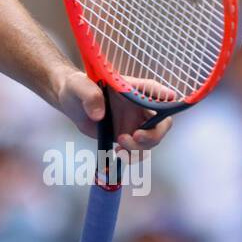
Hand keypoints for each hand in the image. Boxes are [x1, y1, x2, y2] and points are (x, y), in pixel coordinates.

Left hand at [51, 66, 172, 151]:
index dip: (165, 97)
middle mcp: (139, 106)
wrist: (70, 102)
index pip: (154, 90)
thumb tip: (99, 114)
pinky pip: (137, 149)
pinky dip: (132, 154)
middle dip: (154, 133)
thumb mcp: (79, 87)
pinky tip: (118, 152)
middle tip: (136, 136)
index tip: (170, 100)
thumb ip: (89, 95)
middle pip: (162, 122)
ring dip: (141, 147)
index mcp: (133, 89)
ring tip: (120, 144)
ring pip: (152, 139)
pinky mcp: (126, 136)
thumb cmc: (77, 87)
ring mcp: (134, 122)